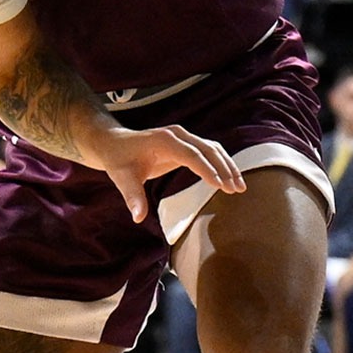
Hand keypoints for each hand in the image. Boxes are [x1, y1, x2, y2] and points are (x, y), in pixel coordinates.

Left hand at [88, 126, 245, 223]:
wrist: (113, 143)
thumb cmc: (118, 160)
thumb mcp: (122, 178)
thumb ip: (132, 197)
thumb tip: (138, 217)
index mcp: (164, 141)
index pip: (192, 155)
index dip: (208, 170)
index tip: (222, 186)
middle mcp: (176, 135)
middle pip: (208, 149)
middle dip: (224, 168)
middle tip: (237, 190)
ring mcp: (182, 137)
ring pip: (212, 148)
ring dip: (227, 165)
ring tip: (239, 186)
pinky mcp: (185, 143)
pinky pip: (208, 151)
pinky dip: (221, 163)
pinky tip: (230, 178)